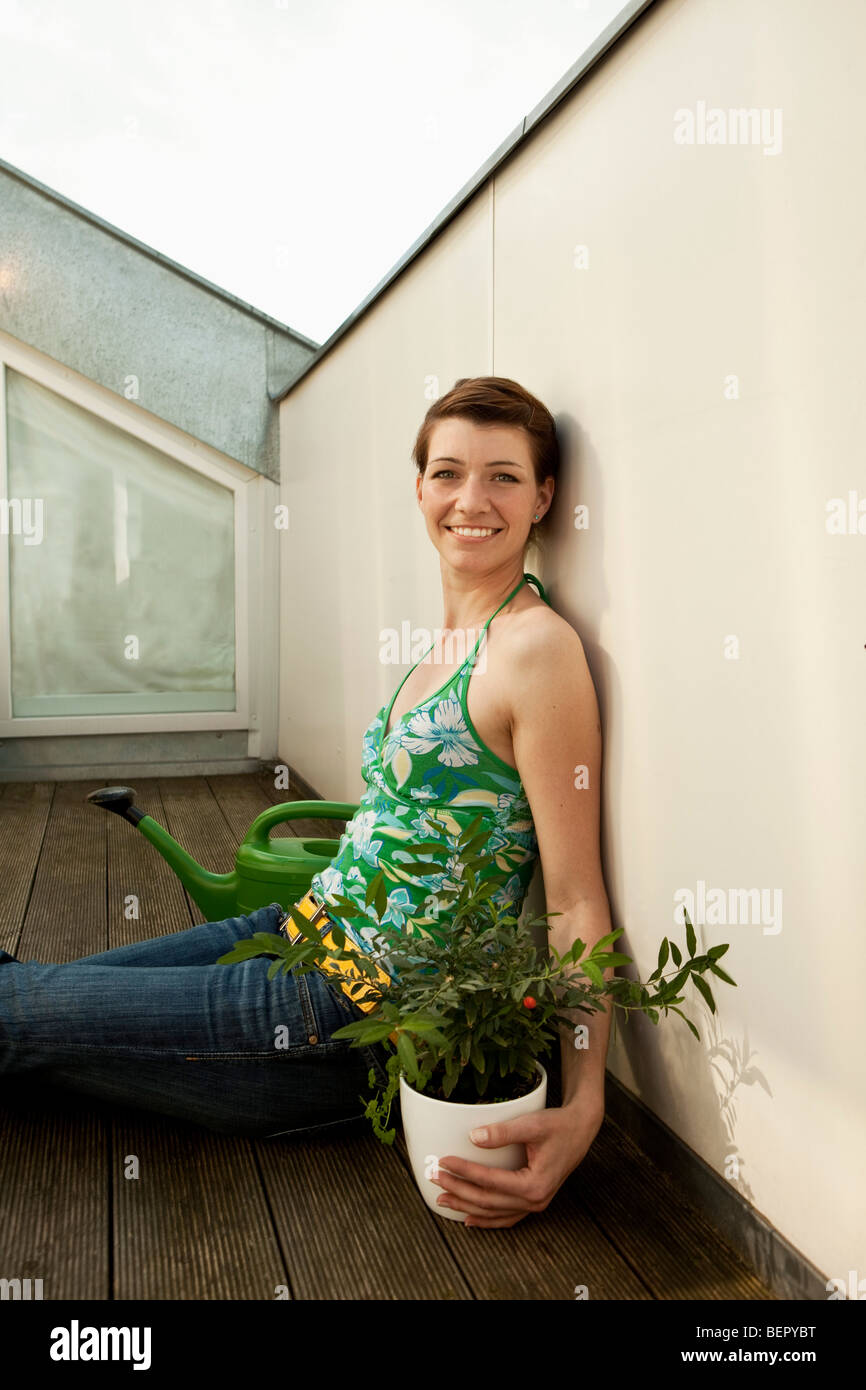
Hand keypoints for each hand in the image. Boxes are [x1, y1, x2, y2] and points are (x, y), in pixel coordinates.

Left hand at [430, 1099, 603, 1227]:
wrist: (580, 1129)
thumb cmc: (558, 1125)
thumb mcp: (532, 1124)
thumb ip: (502, 1132)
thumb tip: (473, 1137)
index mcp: (535, 1184)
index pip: (490, 1181)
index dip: (464, 1171)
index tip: (444, 1161)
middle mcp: (535, 1200)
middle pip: (488, 1201)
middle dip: (458, 1191)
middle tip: (435, 1177)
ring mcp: (535, 1204)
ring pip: (494, 1213)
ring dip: (467, 1207)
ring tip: (442, 1200)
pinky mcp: (534, 1201)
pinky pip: (506, 1216)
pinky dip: (486, 1219)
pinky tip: (469, 1218)